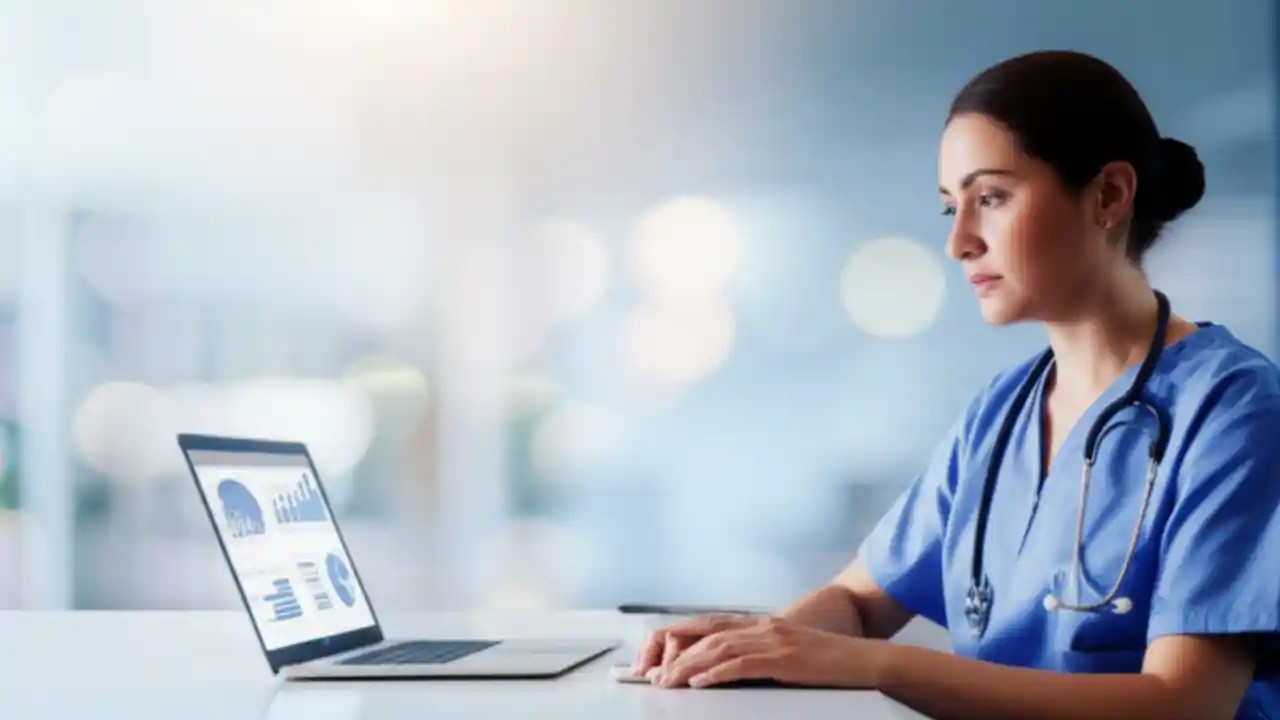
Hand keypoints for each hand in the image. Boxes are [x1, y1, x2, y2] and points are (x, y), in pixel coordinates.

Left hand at [653, 615, 887, 688]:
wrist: (862, 661)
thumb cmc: (826, 661)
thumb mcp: (786, 650)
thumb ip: (758, 652)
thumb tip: (725, 668)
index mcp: (761, 623)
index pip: (709, 624)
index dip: (680, 637)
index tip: (658, 656)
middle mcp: (762, 626)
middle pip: (706, 633)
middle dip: (675, 652)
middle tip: (652, 673)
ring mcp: (773, 640)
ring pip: (718, 648)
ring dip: (687, 666)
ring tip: (666, 682)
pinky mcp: (783, 658)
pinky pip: (741, 665)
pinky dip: (716, 673)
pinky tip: (699, 683)